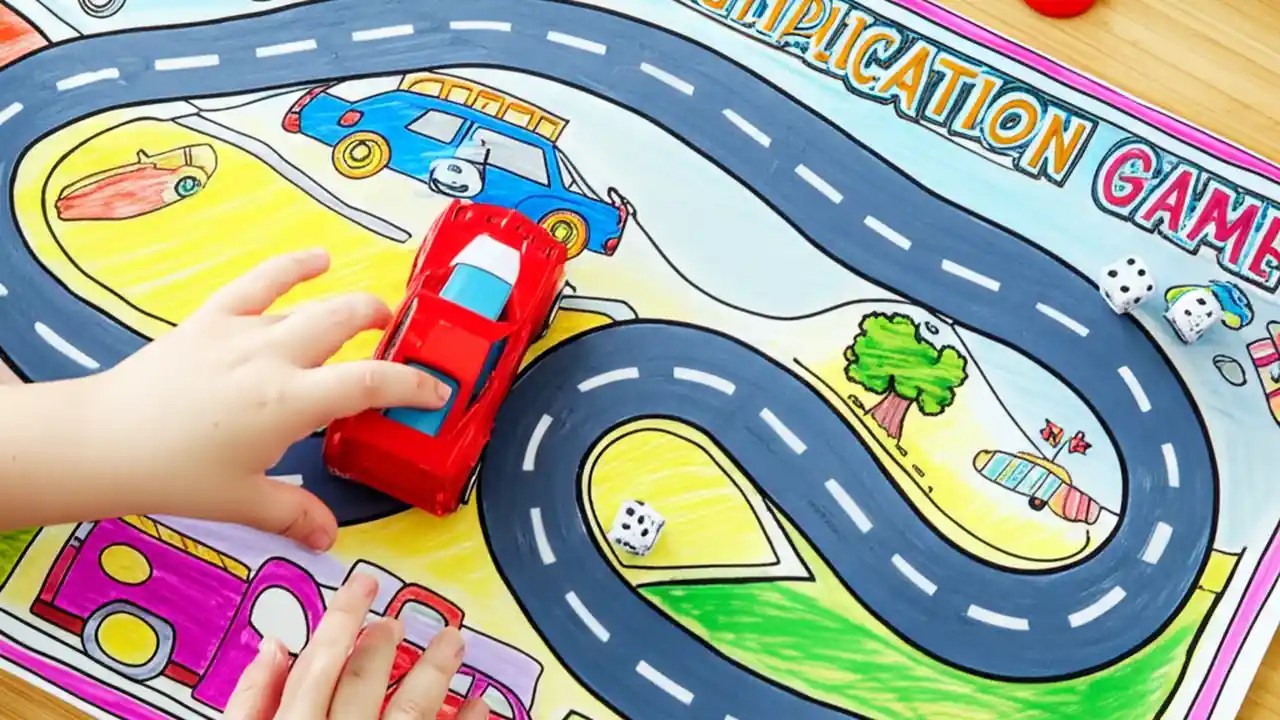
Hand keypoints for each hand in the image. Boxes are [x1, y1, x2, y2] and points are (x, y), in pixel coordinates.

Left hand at [81, 249, 450, 549]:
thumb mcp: (242, 500)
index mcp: (290, 403)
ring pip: (311, 302)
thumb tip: (327, 538)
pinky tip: (316, 258)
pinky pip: (259, 282)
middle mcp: (274, 358)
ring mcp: (243, 332)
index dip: (412, 384)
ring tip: (372, 310)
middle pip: (347, 322)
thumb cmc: (173, 472)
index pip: (371, 383)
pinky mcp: (212, 319)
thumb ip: (294, 513)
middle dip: (383, 327)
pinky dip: (291, 267)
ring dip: (349, 302)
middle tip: (399, 341)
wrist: (103, 440)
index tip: (435, 390)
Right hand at [225, 574, 487, 719]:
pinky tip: (479, 702)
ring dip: (434, 672)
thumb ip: (250, 701)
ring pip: (408, 712)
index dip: (341, 620)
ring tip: (454, 642)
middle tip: (400, 618)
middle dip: (384, 645)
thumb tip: (272, 647)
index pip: (316, 667)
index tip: (362, 586)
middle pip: (362, 685)